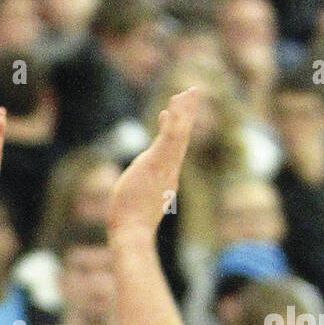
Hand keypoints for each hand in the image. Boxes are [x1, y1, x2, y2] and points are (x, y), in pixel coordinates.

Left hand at [108, 87, 198, 237]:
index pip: (172, 148)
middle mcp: (170, 170)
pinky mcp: (157, 165)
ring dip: (183, 112)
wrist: (133, 233)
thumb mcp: (139, 201)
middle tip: (192, 91)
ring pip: (179, 135)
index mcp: (166, 178)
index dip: (172, 128)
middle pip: (182, 137)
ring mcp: (165, 168)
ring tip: (187, 92)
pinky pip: (169, 140)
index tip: (166, 112)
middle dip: (187, 113)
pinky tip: (171, 107)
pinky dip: (173, 123)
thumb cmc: (131, 223)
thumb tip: (138, 184)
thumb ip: (142, 187)